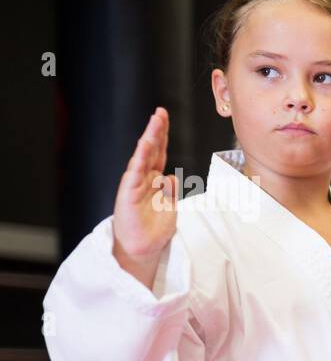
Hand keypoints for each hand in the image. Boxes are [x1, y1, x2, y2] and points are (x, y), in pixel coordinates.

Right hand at [112, 107, 177, 285]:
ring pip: (143, 156)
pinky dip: (141, 157)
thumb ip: (171, 191)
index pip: (159, 153)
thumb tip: (170, 176)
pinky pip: (136, 171)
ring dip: (149, 138)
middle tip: (160, 112)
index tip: (164, 117)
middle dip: (156, 131)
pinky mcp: (128, 192)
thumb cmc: (155, 229)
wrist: (143, 248)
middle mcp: (144, 179)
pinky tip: (145, 143)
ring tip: (155, 121)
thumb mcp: (170, 207)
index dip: (162, 136)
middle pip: (152, 150)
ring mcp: (135, 184)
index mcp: (155, 180)